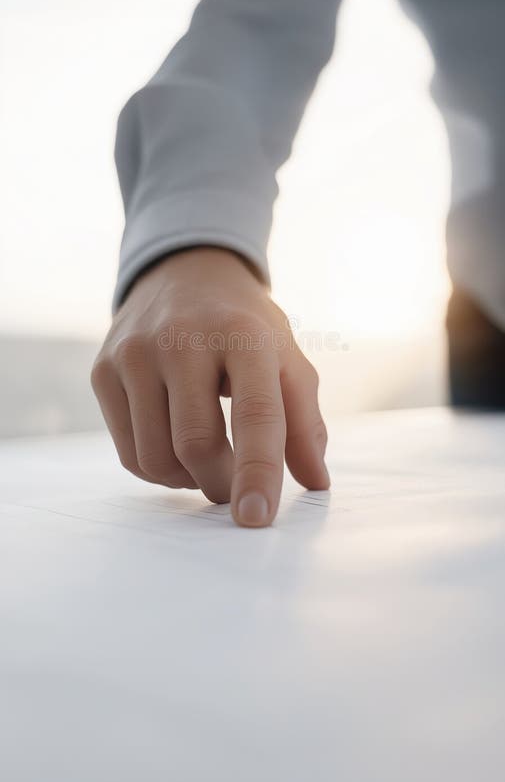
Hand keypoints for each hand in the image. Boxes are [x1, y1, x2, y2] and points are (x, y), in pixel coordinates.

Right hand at [91, 247, 329, 526]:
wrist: (183, 273)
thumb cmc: (244, 326)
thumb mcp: (287, 356)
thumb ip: (305, 420)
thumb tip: (316, 482)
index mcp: (244, 335)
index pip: (255, 415)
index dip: (257, 472)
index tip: (255, 519)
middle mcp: (184, 339)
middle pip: (197, 445)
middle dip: (222, 484)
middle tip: (238, 488)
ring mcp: (136, 353)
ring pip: (156, 458)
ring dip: (188, 481)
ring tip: (208, 462)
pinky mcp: (103, 370)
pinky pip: (129, 453)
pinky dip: (158, 470)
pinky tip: (176, 449)